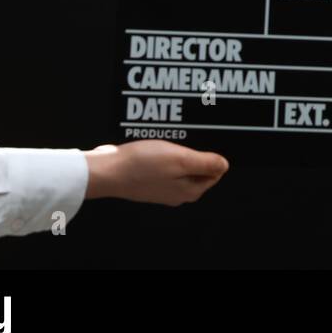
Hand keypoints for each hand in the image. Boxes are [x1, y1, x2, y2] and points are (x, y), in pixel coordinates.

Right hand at [82, 140, 228, 205]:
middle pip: (198, 171)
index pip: (214, 174)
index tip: (202, 142)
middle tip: (186, 138)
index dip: (212, 156)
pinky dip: (164, 154)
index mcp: (189, 191)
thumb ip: (205, 163)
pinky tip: (157, 144)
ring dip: (179, 152)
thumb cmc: (142, 165)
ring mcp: (161, 188)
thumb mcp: (181, 159)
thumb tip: (224, 165)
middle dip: (196, 153)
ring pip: (180, 167)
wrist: (107, 171)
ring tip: (171, 139)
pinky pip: (164, 166)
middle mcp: (176, 193)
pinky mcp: (147, 180)